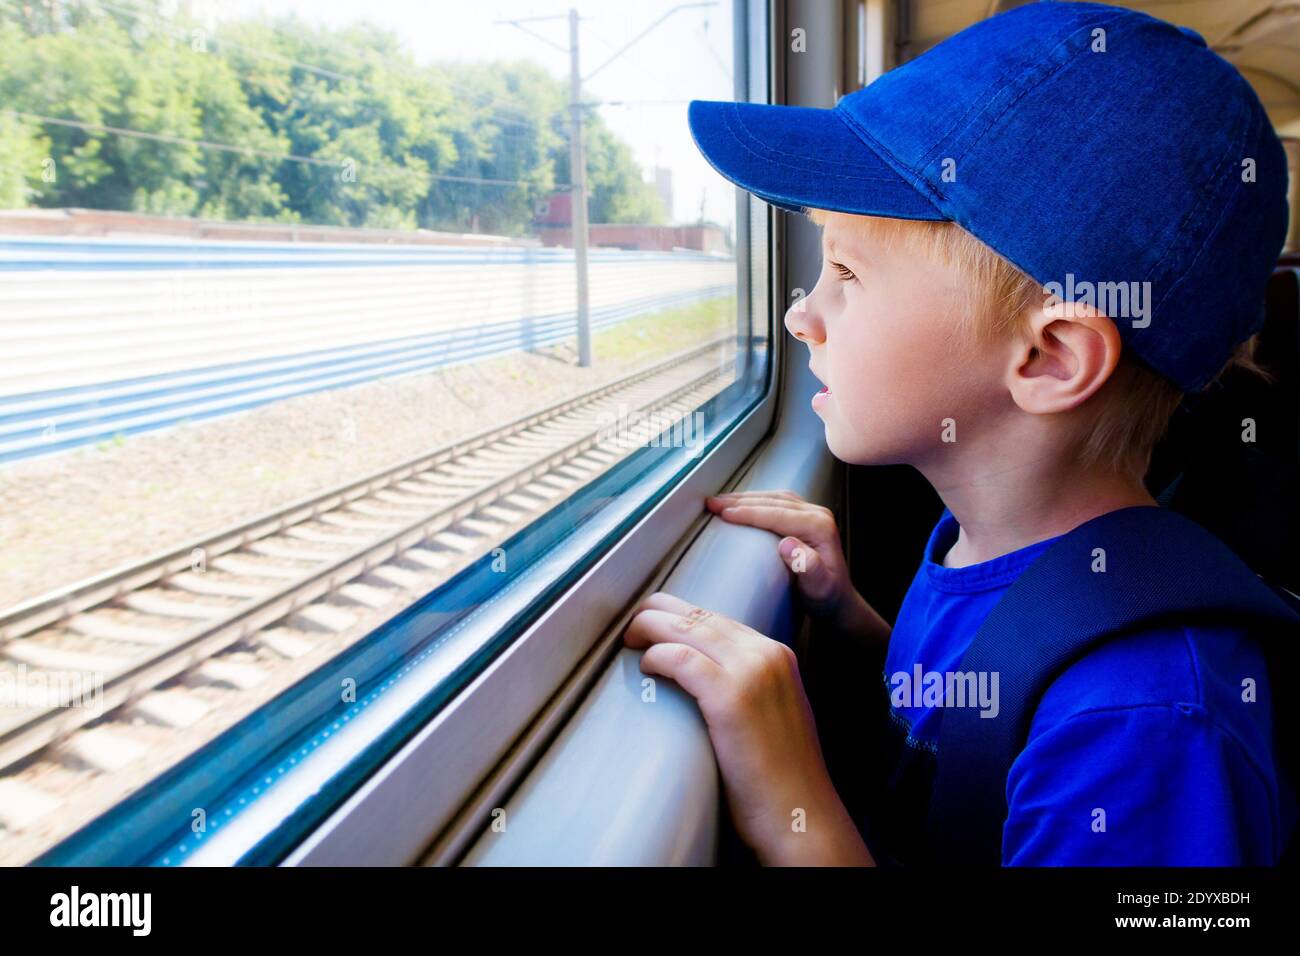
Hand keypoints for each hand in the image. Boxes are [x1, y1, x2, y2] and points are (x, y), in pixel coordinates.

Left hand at [624, 591, 872, 864]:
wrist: (802, 814)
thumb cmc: (780, 777)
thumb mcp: (773, 713)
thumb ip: (746, 686)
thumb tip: (701, 676)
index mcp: (778, 655)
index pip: (716, 617)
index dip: (679, 615)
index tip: (652, 623)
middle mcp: (767, 654)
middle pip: (698, 614)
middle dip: (658, 613)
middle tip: (631, 626)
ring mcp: (752, 672)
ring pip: (686, 627)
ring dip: (649, 628)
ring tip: (628, 640)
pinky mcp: (731, 697)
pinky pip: (680, 659)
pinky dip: (656, 657)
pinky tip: (645, 666)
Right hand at [705, 490, 888, 644]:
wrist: (837, 601)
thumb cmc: (825, 598)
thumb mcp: (818, 588)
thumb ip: (807, 566)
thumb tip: (787, 543)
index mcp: (819, 527)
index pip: (777, 514)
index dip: (749, 513)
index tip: (724, 514)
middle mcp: (818, 514)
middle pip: (773, 501)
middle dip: (740, 501)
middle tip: (712, 503)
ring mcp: (812, 513)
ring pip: (774, 497)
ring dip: (745, 498)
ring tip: (718, 501)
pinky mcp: (806, 516)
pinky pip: (778, 501)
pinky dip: (756, 500)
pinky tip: (739, 503)